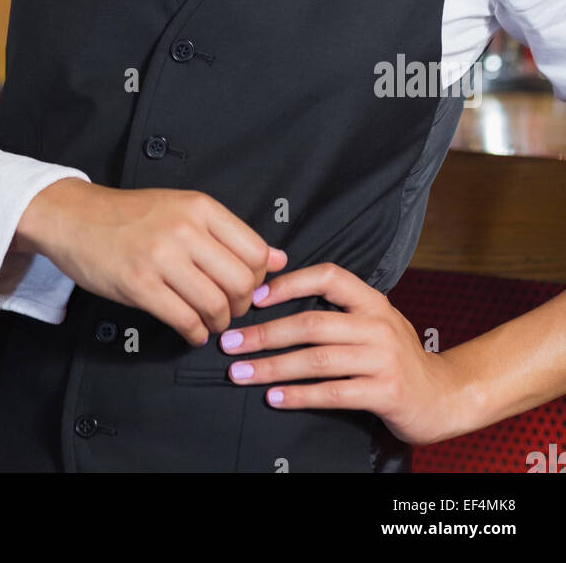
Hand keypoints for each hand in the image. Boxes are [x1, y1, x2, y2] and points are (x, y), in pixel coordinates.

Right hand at [14, 178, 287, 346]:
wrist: (74, 217)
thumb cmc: (129, 215)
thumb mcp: (182, 208)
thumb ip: (228, 233)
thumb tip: (278, 258)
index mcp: (200, 207)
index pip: (256, 251)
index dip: (260, 278)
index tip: (248, 287)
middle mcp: (185, 229)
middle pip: (242, 282)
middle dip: (242, 306)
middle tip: (230, 310)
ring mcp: (161, 257)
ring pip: (216, 305)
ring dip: (219, 323)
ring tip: (209, 322)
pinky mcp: (139, 285)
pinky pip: (185, 320)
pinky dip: (195, 334)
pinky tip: (191, 331)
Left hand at [218, 260, 467, 445]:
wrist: (444, 397)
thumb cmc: (398, 359)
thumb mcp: (375, 324)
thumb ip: (340, 313)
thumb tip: (279, 304)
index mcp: (373, 302)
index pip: (329, 277)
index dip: (290, 283)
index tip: (255, 297)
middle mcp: (378, 325)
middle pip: (312, 324)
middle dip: (265, 333)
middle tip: (230, 342)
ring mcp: (383, 359)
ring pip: (317, 359)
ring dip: (273, 367)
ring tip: (241, 373)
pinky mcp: (386, 393)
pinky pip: (333, 392)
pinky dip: (300, 395)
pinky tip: (275, 398)